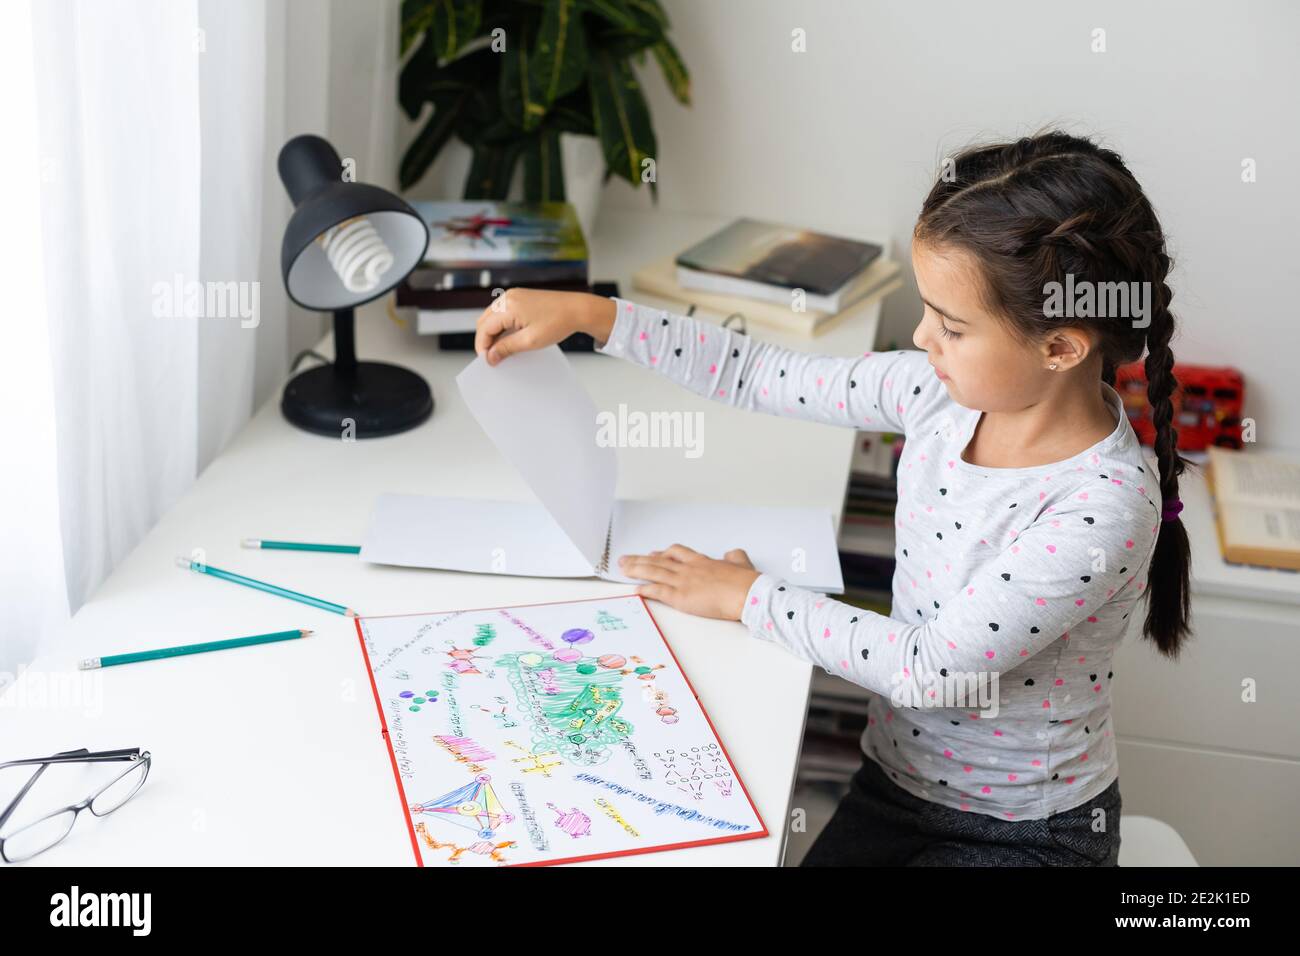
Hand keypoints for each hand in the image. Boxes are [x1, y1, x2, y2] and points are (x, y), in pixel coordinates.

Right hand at [473, 289, 615, 365]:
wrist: (577, 309)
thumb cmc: (558, 323)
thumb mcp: (530, 341)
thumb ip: (507, 348)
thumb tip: (490, 357)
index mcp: (508, 306)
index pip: (485, 328)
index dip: (483, 346)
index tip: (488, 361)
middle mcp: (508, 297)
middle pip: (484, 321)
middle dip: (485, 340)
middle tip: (492, 358)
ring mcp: (514, 295)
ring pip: (492, 316)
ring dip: (492, 332)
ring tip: (501, 350)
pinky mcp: (520, 297)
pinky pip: (502, 312)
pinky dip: (501, 325)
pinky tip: (508, 337)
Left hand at [617, 544, 760, 620]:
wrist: (746, 594)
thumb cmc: (746, 582)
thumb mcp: (741, 563)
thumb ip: (734, 557)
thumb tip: (732, 554)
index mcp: (702, 562)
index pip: (677, 553)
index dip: (663, 553)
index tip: (654, 554)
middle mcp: (689, 569)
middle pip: (659, 560)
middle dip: (641, 559)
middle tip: (627, 559)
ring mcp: (683, 582)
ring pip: (654, 572)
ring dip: (636, 569)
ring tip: (623, 568)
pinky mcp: (680, 596)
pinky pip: (657, 591)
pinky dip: (645, 589)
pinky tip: (635, 589)